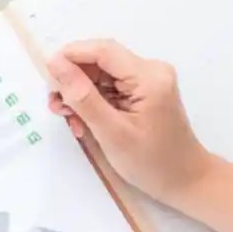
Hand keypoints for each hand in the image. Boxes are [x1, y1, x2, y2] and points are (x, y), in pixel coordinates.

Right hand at [47, 39, 232, 231]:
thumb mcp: (111, 132)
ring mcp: (147, 81)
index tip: (47, 79)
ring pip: (99, 74)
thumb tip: (55, 64)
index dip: (70, 57)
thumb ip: (82, 96)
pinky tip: (84, 121)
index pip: (102, 50)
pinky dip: (91, 102)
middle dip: (72, 81)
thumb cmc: (151, 162)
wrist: (184, 181)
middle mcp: (150, 71)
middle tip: (57, 108)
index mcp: (148, 77)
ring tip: (70, 120)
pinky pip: (107, 87)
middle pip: (99, 61)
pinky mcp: (142, 92)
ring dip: (79, 94)